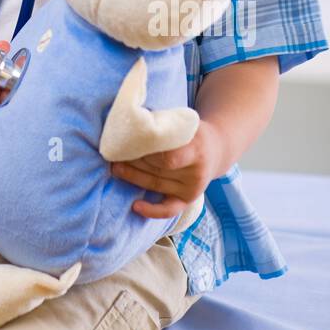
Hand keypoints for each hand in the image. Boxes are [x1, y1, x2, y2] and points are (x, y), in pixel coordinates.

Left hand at [109, 119, 224, 218]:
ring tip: (115, 167)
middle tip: (113, 153)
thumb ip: (164, 124)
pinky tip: (135, 206)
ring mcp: (192, 189)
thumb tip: (132, 118)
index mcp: (196, 149)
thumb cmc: (191, 132)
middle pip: (158, 170)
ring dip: (133, 177)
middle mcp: (196, 173)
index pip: (167, 156)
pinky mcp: (188, 200)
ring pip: (156, 184)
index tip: (128, 142)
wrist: (216, 149)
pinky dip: (152, 211)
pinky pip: (169, 209)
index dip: (146, 152)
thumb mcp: (184, 122)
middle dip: (133, 161)